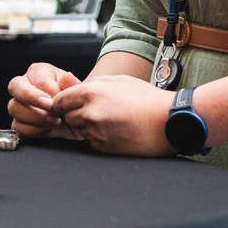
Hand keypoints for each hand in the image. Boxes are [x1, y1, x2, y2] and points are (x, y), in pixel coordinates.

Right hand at [8, 62, 81, 138]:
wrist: (74, 120)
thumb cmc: (73, 100)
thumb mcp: (76, 90)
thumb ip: (71, 84)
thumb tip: (66, 77)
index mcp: (38, 71)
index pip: (37, 78)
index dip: (49, 91)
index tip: (60, 101)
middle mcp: (24, 84)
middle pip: (15, 87)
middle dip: (33, 100)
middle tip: (51, 110)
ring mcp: (19, 103)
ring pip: (13, 107)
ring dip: (35, 117)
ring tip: (54, 121)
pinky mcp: (18, 121)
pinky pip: (16, 126)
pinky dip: (33, 130)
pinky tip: (48, 129)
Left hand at [50, 75, 174, 156]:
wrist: (167, 122)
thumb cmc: (145, 99)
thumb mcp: (119, 80)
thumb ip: (94, 83)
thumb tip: (76, 87)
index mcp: (91, 92)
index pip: (60, 100)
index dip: (62, 103)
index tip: (67, 105)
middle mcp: (90, 113)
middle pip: (67, 117)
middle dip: (75, 115)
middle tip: (94, 112)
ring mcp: (96, 132)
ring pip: (79, 130)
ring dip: (87, 127)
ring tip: (109, 121)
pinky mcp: (104, 147)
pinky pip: (92, 142)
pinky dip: (99, 138)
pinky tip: (115, 131)